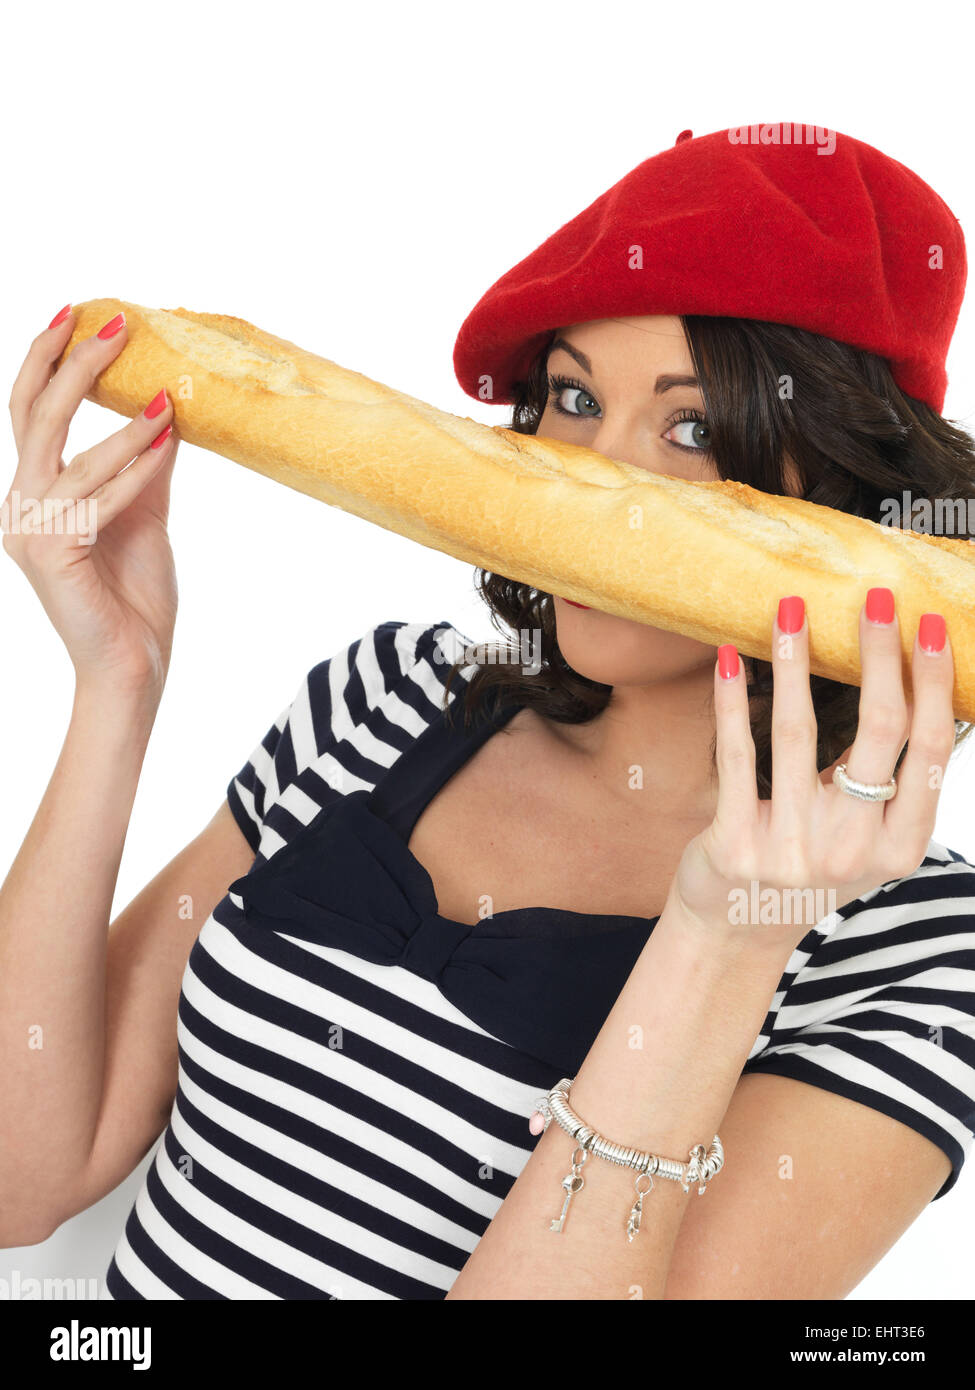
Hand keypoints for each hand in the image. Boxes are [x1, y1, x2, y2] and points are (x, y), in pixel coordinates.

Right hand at [3, 306, 178, 696]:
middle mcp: (20, 504)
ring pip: (71, 453)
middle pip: (34, 414)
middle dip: (73, 363)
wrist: (133, 667)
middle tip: (116, 324)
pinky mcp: (55, 554)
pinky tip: (167, 444)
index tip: (77, 312)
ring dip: (123, 420)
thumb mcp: (143, 515)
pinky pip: (99, 498)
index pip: (28, 410)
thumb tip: (165, 408)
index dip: (47, 357)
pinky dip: (136, 468)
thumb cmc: (133, 598)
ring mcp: (31, 530)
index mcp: (33, 492)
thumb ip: (145, 466)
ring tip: (167, 395)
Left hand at [671, 591, 954, 955]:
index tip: (931, 625)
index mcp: (901, 846)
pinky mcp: (736, 844)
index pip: (931, 749)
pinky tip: (728, 657)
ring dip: (796, 660)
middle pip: (881, 731)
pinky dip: (732, 700)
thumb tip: (927, 690)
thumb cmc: (807, 865)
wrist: (734, 929)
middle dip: (880, 655)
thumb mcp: (866, 838)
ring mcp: (794, 851)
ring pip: (801, 732)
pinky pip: (738, 754)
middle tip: (874, 597)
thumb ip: (894, 782)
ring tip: (792, 607)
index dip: (934, 683)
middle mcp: (854, 851)